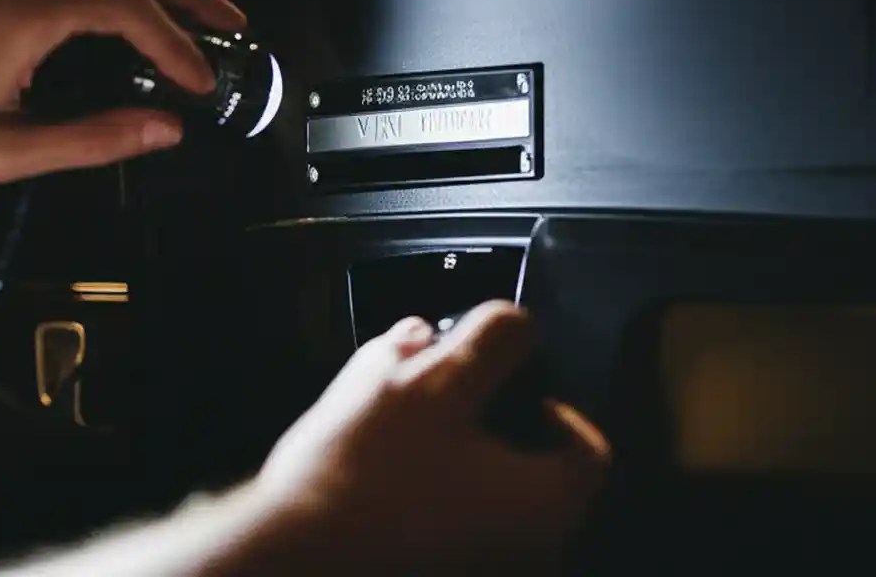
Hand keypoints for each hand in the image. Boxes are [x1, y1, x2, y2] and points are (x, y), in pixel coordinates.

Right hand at [254, 301, 610, 574]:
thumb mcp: (431, 380)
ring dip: (452, 462)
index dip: (559, 407)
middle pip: (533, 476)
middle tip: (445, 400)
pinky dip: (424, 500)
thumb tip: (515, 323)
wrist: (286, 561)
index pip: (589, 450)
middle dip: (491, 427)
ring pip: (481, 504)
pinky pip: (445, 532)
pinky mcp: (431, 574)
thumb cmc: (363, 478)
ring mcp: (479, 571)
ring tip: (398, 431)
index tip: (520, 388)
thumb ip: (488, 342)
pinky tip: (375, 473)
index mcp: (547, 505)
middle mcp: (526, 554)